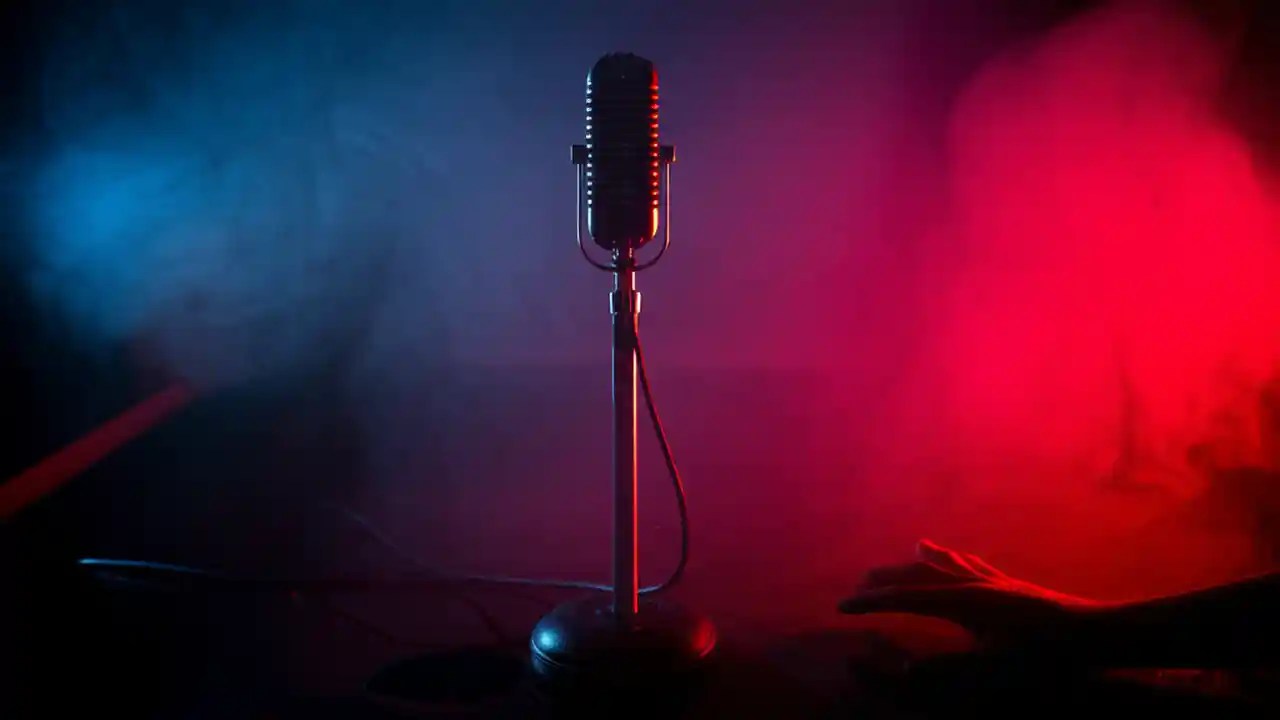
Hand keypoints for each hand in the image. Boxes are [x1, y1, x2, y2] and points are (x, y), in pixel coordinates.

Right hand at [840, 539, 1099, 653]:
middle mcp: (973, 584)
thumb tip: (908, 671)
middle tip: (859, 583)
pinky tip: (951, 557)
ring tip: (907, 553)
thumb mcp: (995, 667)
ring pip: (945, 565)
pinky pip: (970, 565)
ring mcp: (993, 581)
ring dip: (919, 563)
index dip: (871, 603)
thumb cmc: (1047, 658)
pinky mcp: (1009, 585)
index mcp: (964, 602)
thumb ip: (950, 667)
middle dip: (887, 578)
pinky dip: (951, 559)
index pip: (905, 600)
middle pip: (919, 575)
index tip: (842, 605)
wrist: (1094, 635)